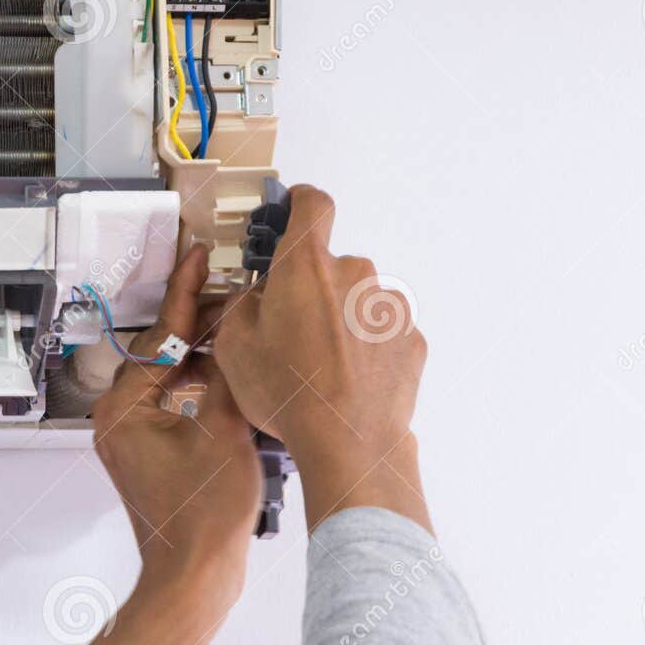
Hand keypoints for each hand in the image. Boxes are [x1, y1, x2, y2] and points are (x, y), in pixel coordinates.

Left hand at [72, 246, 261, 644]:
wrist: (195, 577)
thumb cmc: (202, 518)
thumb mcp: (225, 429)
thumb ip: (229, 372)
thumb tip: (238, 329)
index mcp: (123, 408)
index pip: (158, 336)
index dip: (184, 293)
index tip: (195, 256)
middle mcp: (119, 419)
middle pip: (163, 354)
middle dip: (200, 324)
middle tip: (234, 294)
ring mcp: (134, 438)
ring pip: (172, 378)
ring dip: (206, 355)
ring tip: (240, 328)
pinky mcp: (153, 454)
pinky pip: (178, 403)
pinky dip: (205, 387)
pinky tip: (235, 376)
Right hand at [213, 184, 431, 531]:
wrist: (348, 442)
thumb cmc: (289, 392)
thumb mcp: (234, 345)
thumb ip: (244, 304)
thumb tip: (259, 296)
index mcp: (305, 265)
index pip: (312, 204)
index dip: (300, 202)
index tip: (293, 209)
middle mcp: (354, 274)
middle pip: (329, 265)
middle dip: (311, 289)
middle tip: (290, 331)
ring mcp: (388, 306)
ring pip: (356, 300)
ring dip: (339, 320)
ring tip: (320, 365)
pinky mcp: (410, 338)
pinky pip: (381, 330)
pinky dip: (365, 346)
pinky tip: (347, 378)